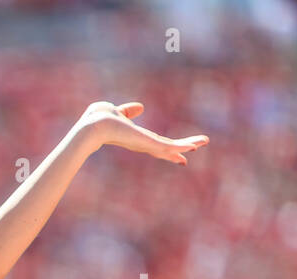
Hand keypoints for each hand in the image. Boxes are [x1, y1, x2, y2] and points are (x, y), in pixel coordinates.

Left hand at [76, 101, 208, 164]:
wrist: (93, 126)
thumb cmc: (98, 120)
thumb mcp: (117, 112)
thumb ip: (128, 111)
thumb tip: (139, 108)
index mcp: (135, 138)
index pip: (154, 144)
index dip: (166, 148)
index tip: (177, 153)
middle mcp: (141, 143)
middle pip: (164, 148)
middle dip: (178, 149)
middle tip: (193, 151)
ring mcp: (145, 144)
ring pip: (170, 146)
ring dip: (188, 144)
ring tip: (204, 142)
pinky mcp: (147, 142)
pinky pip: (168, 145)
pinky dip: (182, 145)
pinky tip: (194, 145)